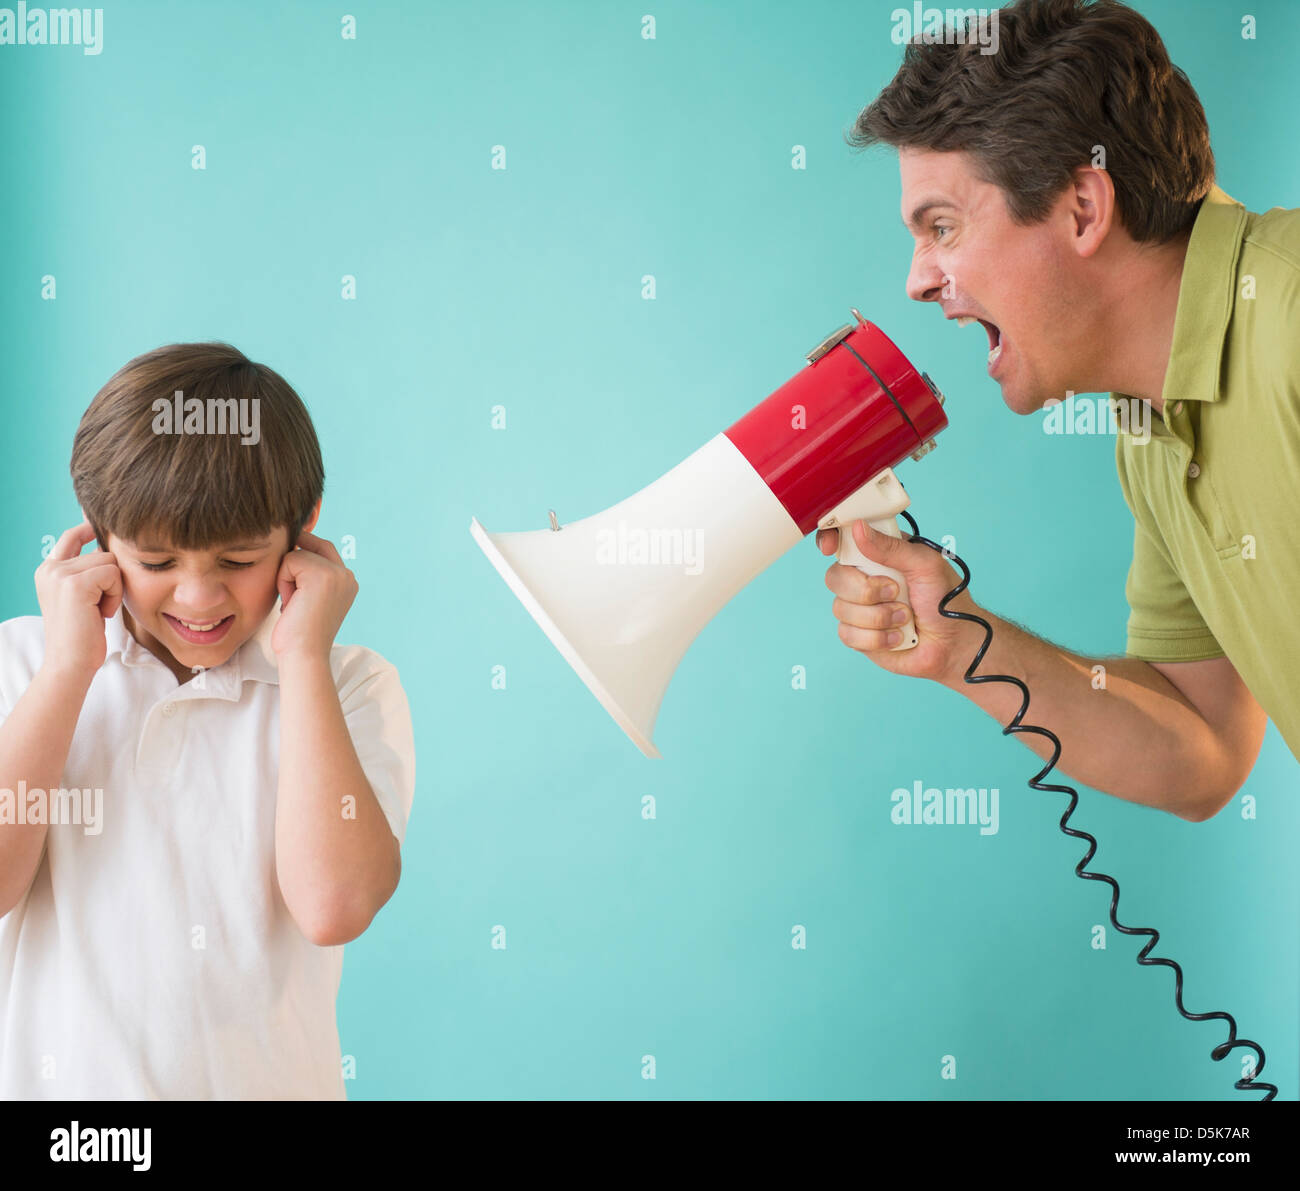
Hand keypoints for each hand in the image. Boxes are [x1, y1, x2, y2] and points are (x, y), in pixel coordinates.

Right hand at [35, 521, 122, 678]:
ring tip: (99, 610)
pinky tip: (103, 613)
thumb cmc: (83, 633)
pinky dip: (115, 595)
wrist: (70, 662)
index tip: (103, 528)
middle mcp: (50, 568)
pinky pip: (113, 574)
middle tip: (100, 605)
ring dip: (114, 588)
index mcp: (48, 570)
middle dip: (112, 579)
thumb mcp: (82, 597)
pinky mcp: (75, 583)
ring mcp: (60, 574)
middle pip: (102, 551)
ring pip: (110, 562)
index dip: (90, 529)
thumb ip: (87, 572)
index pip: (71, 536)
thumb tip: (108, 547)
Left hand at [271, 530, 358, 660]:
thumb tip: (292, 547)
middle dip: (294, 558)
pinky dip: (283, 581)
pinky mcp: (322, 574)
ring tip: (292, 603)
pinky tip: (290, 603)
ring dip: (286, 577)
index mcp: (347, 582)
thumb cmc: (299, 633)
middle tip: (289, 589)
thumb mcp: (310, 598)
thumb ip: (309, 575)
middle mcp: (347, 575)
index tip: (290, 558)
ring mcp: (337, 573)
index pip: (324, 548)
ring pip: (298, 553)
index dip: (305, 549)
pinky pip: (290, 560)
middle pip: (314, 544)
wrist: (304, 655)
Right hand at [817, 518, 979, 682]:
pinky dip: (878, 638)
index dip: (830, 540)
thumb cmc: (946, 601)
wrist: (954, 645)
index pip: (843, 540)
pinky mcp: (859, 636)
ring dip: (879, 617)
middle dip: (866, 589)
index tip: (830, 548)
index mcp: (879, 555)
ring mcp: (860, 608)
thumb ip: (891, 547)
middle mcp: (865, 579)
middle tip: (896, 592)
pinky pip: (847, 634)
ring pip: (840, 608)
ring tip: (905, 617)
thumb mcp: (926, 565)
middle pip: (834, 577)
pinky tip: (898, 637)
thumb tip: (859, 529)